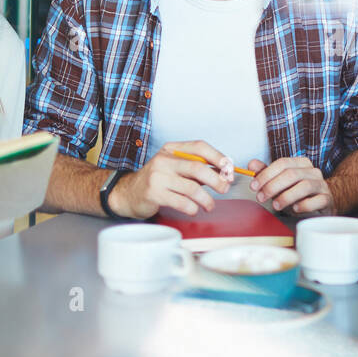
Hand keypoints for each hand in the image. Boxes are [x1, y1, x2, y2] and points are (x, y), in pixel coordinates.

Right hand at [110, 140, 232, 218]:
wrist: (128, 193)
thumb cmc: (157, 180)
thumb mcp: (175, 168)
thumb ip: (197, 168)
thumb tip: (224, 173)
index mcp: (171, 150)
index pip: (199, 147)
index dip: (218, 157)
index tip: (229, 169)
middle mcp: (163, 160)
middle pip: (198, 167)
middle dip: (217, 180)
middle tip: (224, 189)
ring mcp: (157, 177)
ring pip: (192, 188)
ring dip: (206, 199)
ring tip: (209, 205)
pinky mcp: (153, 193)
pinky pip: (181, 202)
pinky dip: (192, 207)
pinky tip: (194, 209)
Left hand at [248, 157, 332, 215]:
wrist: (322, 203)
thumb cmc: (299, 193)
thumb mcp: (281, 183)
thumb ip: (267, 173)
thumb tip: (251, 164)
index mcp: (301, 163)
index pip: (282, 163)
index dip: (266, 174)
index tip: (254, 186)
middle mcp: (312, 172)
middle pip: (292, 174)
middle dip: (273, 186)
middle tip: (261, 197)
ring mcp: (321, 185)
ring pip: (305, 186)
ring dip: (286, 196)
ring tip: (276, 205)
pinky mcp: (327, 199)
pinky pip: (318, 200)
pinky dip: (305, 205)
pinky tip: (295, 209)